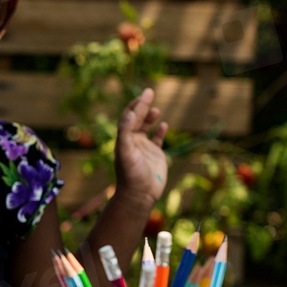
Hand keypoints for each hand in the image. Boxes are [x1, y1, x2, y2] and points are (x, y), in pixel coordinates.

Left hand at [114, 88, 168, 206]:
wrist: (140, 194)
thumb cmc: (131, 174)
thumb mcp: (126, 152)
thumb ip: (126, 133)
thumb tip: (129, 114)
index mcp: (123, 140)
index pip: (127, 118)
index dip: (134, 106)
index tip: (143, 95)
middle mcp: (132, 142)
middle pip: (136, 119)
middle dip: (142, 106)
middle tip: (150, 92)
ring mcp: (144, 148)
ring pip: (146, 128)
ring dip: (149, 117)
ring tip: (155, 110)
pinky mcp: (155, 155)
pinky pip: (157, 140)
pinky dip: (160, 131)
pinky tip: (163, 125)